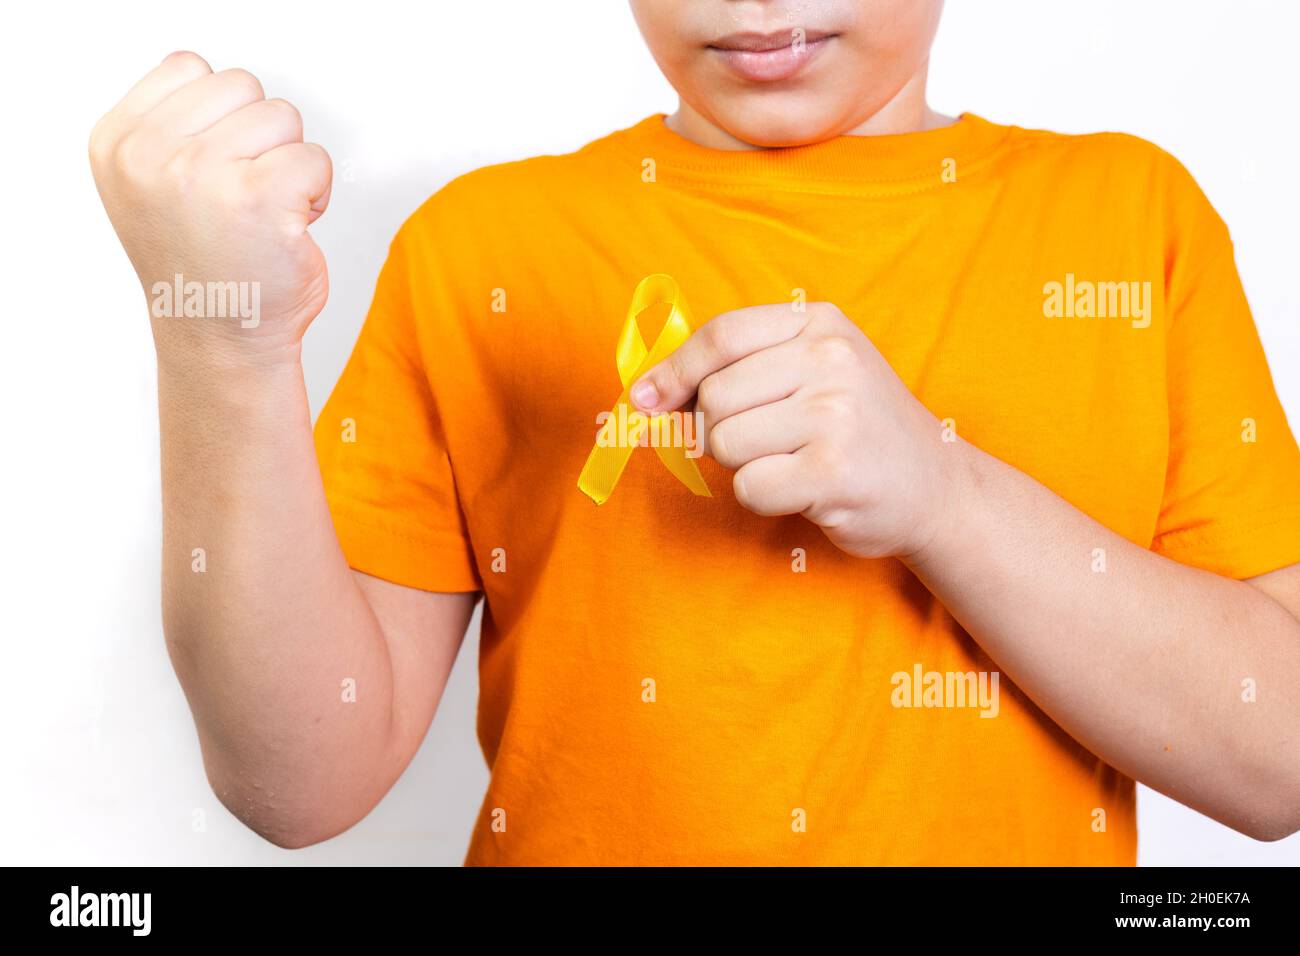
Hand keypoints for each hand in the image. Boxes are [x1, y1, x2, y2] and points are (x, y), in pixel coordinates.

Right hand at [89, 52, 331, 366]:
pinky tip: (289, 228)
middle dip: (260, 138)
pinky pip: (314, 158)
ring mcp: (200, 173)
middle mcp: (149, 155)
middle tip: (245, 198)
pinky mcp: (257, 197)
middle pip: (243, 87)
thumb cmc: (207, 264)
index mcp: (118, 142)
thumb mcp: (155, 182)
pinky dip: (317, 193)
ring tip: (265, 214)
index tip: (215, 171)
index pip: (189, 67)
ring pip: (283, 117)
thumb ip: (172, 124)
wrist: (223, 340)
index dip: (222, 117)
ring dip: (289, 165)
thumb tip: (205, 75)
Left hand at [630, 301, 965, 559]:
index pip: (721, 337)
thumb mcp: (812, 374)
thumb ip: (740, 371)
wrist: (937, 489)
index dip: (674, 371)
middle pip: (714, 397)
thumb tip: (648, 394)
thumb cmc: (858, 431)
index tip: (646, 398)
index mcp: (820, 324)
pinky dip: (763, 497)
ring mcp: (835, 414)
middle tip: (768, 443)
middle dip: (720, 430)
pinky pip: (749, 486)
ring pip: (724, 443)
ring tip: (793, 462)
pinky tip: (805, 490)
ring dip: (744, 466)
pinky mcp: (834, 470)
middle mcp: (831, 359)